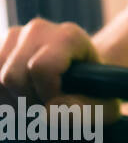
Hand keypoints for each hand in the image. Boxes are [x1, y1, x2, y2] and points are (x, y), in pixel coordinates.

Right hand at [0, 19, 119, 121]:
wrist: (81, 81)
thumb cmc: (94, 94)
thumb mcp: (101, 108)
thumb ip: (82, 111)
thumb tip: (46, 114)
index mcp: (69, 36)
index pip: (41, 68)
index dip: (46, 94)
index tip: (59, 103)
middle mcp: (39, 29)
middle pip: (12, 76)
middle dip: (26, 102)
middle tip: (44, 108)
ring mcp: (14, 35)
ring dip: (9, 101)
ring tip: (32, 102)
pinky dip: (0, 96)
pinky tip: (17, 98)